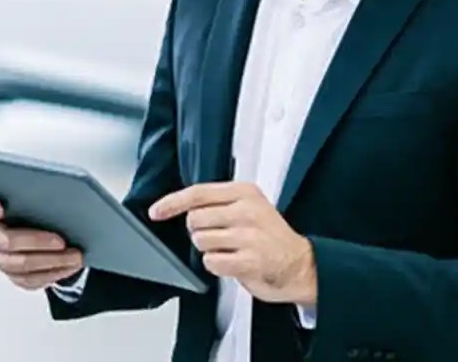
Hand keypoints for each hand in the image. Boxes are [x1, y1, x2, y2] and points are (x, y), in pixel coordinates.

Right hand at [0, 199, 84, 290]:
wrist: (53, 233)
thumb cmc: (43, 210)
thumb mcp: (42, 197)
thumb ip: (40, 193)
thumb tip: (61, 192)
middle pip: (6, 241)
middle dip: (36, 241)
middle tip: (61, 241)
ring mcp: (4, 259)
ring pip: (21, 265)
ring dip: (52, 261)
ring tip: (75, 256)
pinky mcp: (17, 277)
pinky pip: (32, 280)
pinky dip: (55, 273)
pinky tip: (70, 266)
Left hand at [149, 183, 315, 305]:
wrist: (301, 265)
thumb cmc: (271, 237)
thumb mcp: (250, 207)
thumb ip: (219, 203)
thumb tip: (182, 207)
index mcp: (245, 193)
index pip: (197, 193)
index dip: (172, 202)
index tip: (156, 211)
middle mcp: (247, 210)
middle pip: (194, 219)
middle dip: (200, 231)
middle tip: (221, 236)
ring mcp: (248, 236)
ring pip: (200, 241)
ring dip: (210, 250)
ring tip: (231, 250)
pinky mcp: (249, 260)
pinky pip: (211, 262)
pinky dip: (217, 266)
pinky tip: (234, 262)